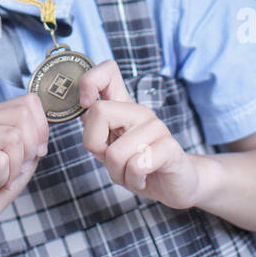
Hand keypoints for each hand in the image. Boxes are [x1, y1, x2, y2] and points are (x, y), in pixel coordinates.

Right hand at [0, 93, 49, 238]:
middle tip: (13, 168)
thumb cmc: (1, 182)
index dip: (40, 130)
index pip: (29, 102)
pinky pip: (1, 160)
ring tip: (1, 176)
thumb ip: (36, 134)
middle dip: (29, 149)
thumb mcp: (27, 154)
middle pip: (23, 116)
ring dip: (15, 167)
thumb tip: (46, 124)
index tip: (30, 153)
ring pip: (14, 138)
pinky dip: (3, 178)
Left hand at [79, 61, 200, 208]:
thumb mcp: (109, 148)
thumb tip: (82, 110)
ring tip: (131, 173)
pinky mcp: (170, 147)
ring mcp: (157, 127)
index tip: (85, 104)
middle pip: (100, 110)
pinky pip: (136, 166)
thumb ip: (96, 129)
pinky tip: (143, 179)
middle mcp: (140, 111)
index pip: (108, 71)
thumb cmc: (137, 166)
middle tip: (110, 158)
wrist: (173, 185)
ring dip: (117, 173)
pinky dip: (133, 180)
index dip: (89, 81)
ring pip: (115, 152)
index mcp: (123, 106)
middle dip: (95, 145)